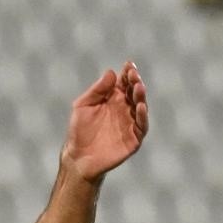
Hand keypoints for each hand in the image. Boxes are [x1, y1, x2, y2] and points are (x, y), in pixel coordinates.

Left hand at [61, 61, 147, 182]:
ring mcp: (131, 123)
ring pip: (140, 106)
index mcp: (113, 99)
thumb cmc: (79, 130)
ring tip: (138, 87)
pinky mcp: (134, 138)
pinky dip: (143, 116)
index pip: (124, 83)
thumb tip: (111, 72)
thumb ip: (97, 90)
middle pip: (134, 92)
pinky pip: (142, 125)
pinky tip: (141, 106)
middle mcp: (125, 108)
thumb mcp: (83, 105)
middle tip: (133, 75)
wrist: (79, 156)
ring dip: (140, 96)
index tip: (128, 65)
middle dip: (135, 82)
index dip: (127, 73)